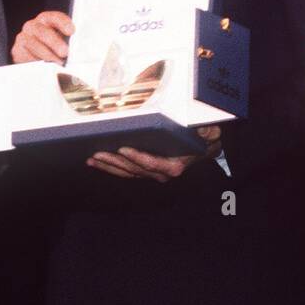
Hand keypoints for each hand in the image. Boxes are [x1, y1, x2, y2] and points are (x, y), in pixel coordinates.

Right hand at [12, 10, 73, 63]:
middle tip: (64, 52)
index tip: (71, 31)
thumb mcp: (63, 41)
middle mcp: (33, 26)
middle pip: (42, 31)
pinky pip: (25, 56)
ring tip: (58, 63)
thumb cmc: (53, 48)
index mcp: (46, 20)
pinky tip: (45, 67)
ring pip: (33, 44)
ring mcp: (23, 38)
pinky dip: (36, 62)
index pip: (54, 17)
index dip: (63, 23)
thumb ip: (71, 42)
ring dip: (47, 55)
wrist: (33, 58)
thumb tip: (82, 49)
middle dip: (54, 42)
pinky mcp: (17, 51)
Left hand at [86, 126, 221, 182]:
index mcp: (174, 166)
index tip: (123, 148)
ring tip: (92, 159)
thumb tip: (205, 130)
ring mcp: (152, 174)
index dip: (137, 158)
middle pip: (134, 169)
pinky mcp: (145, 172)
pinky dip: (111, 168)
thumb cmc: (206, 140)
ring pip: (127, 173)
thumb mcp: (212, 134)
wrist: (205, 150)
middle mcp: (162, 173)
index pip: (152, 164)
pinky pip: (126, 172)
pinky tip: (97, 162)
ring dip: (109, 166)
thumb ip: (209, 133)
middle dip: (115, 162)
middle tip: (98, 154)